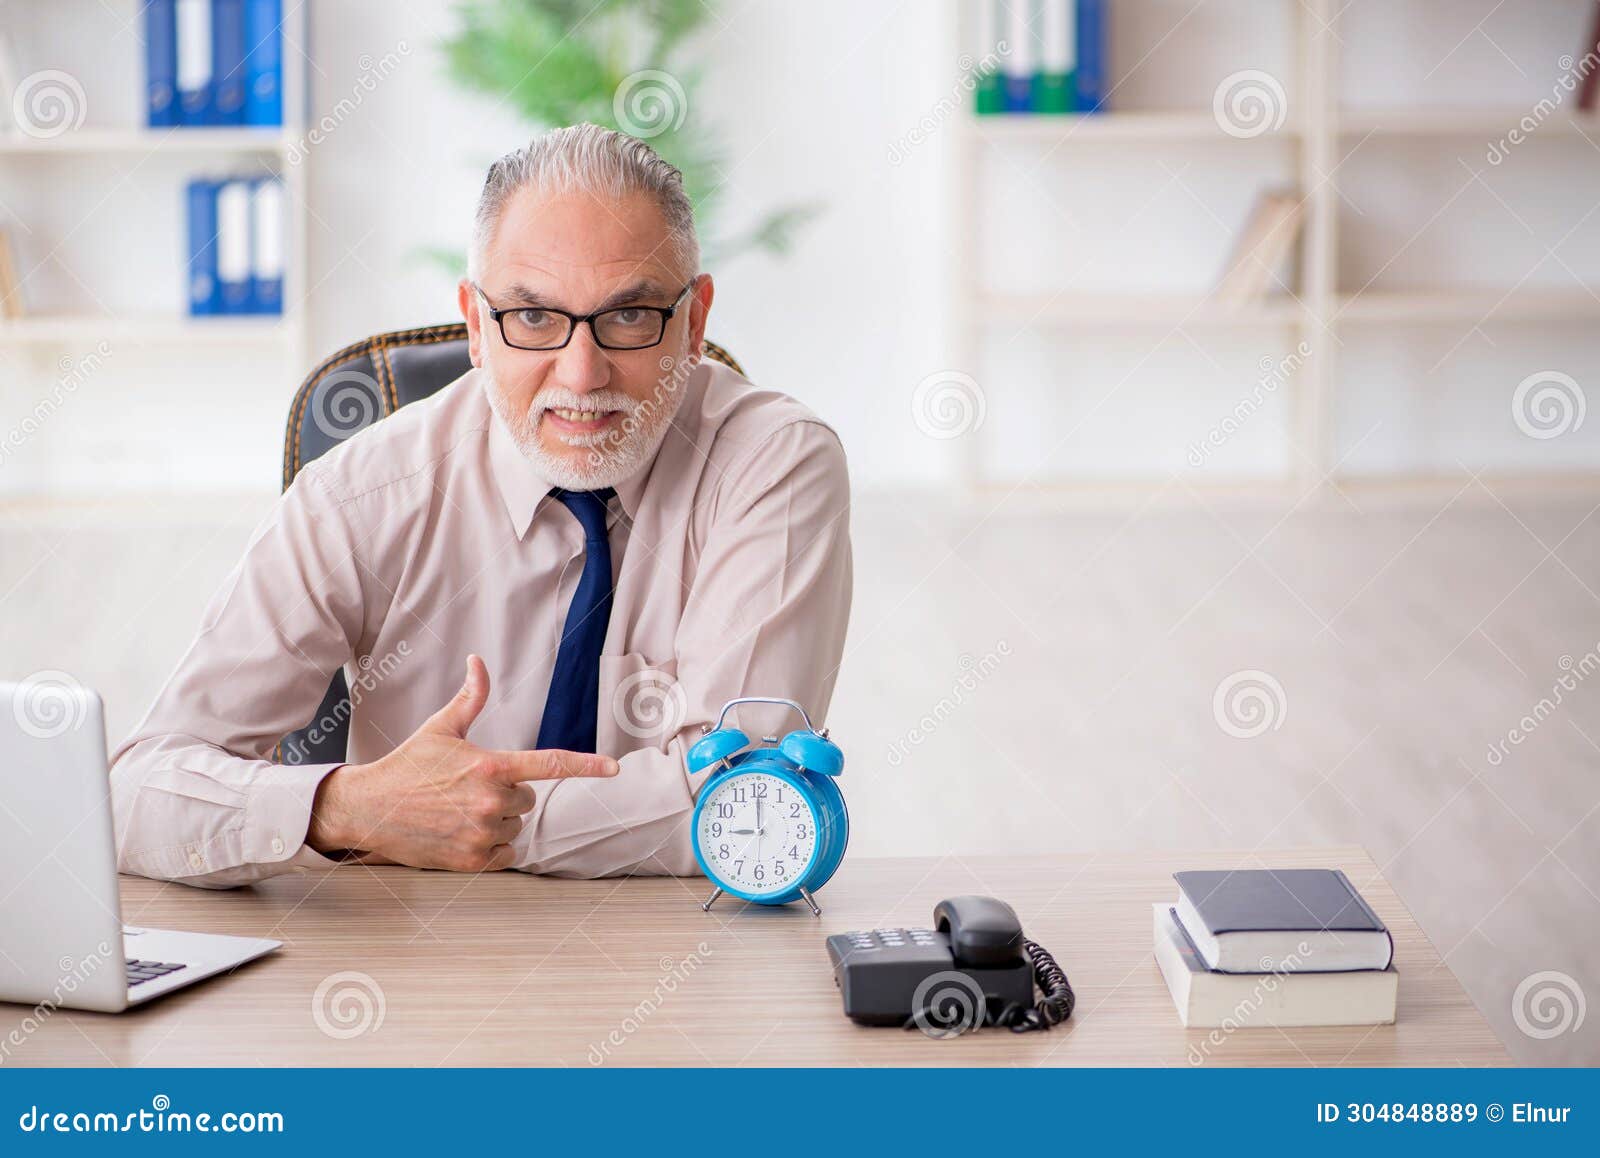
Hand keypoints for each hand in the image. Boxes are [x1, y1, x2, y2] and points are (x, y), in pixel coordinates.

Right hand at [306, 654, 617, 871]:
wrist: (370, 809)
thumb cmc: (408, 765)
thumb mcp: (441, 728)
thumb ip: (470, 697)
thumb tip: (477, 661)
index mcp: (491, 765)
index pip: (550, 764)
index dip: (587, 765)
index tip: (614, 768)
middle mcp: (491, 800)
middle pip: (527, 799)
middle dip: (506, 793)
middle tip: (468, 788)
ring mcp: (482, 832)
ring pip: (515, 825)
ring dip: (497, 820)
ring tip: (459, 811)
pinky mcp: (471, 860)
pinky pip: (505, 853)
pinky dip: (491, 846)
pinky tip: (462, 833)